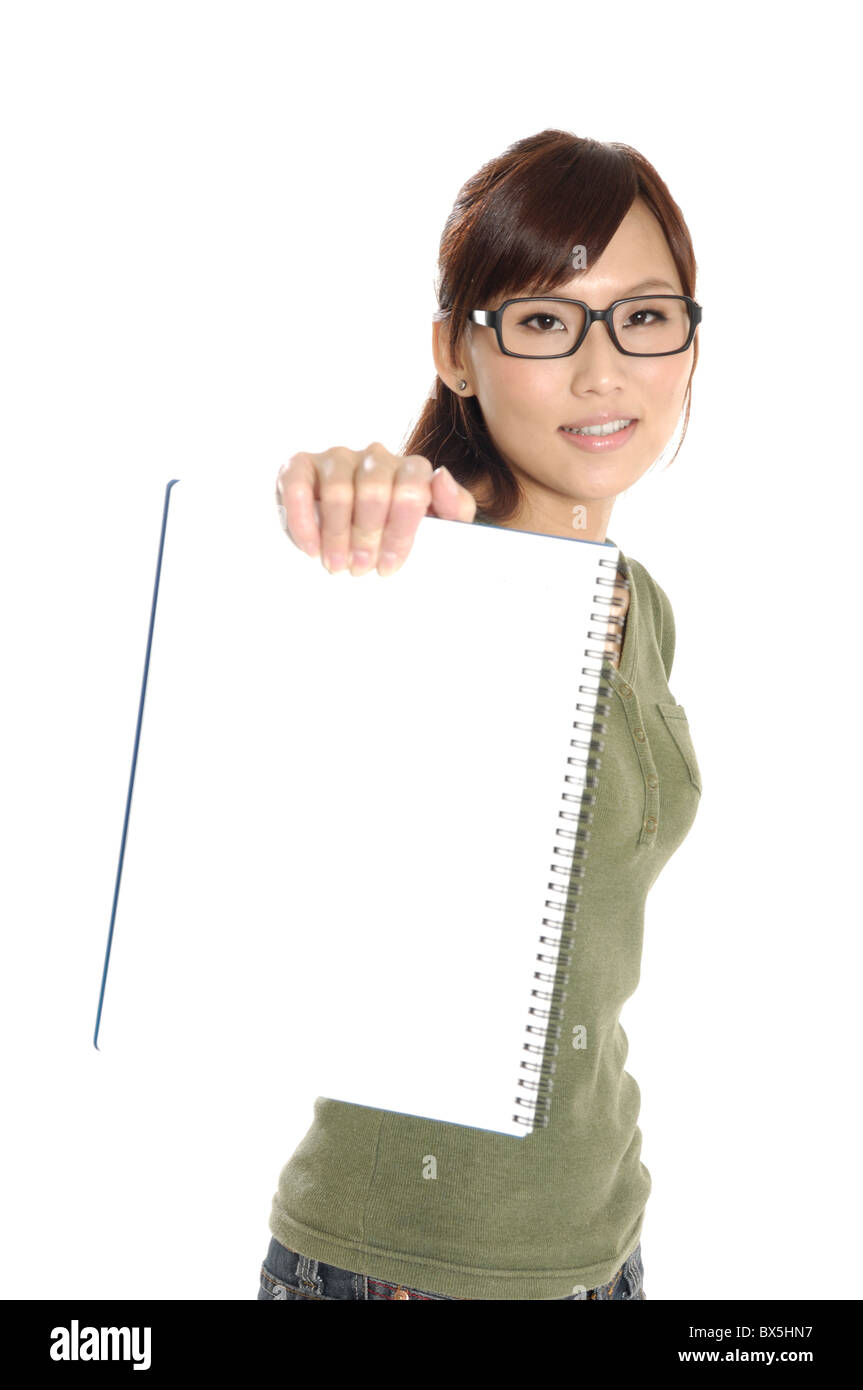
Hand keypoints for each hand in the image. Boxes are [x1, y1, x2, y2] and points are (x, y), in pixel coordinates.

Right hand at [275, 442, 476, 575]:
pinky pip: (297, 485)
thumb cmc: (400, 531)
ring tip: (336, 565)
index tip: (388, 566)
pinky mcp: (302, 466)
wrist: (361, 534)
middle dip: (367, 536)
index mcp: (410, 468)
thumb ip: (454, 506)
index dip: (399, 531)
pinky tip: (310, 548)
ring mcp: (337, 458)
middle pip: (374, 490)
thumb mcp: (440, 526)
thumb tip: (441, 479)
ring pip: (337, 489)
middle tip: (360, 568)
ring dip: (336, 535)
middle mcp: (375, 456)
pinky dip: (302, 520)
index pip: (412, 489)